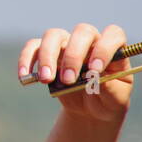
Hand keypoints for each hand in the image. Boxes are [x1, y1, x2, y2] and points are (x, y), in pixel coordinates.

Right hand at [18, 23, 133, 123]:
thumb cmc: (108, 100)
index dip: (104, 49)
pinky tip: (24, 76)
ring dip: (48, 56)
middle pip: (81, 32)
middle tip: (68, 80)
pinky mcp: (47, 53)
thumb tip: (96, 77)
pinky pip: (33, 47)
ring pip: (54, 35)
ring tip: (46, 79)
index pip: (112, 35)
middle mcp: (90, 41)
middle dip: (73, 56)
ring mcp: (67, 45)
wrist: (91, 109)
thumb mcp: (116, 99)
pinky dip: (26, 59)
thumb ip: (110, 88)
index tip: (95, 69)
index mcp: (113, 49)